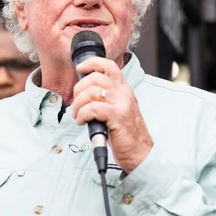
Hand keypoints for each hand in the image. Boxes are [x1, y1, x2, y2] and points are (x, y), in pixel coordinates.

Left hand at [71, 57, 153, 173]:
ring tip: (78, 115)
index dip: (91, 63)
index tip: (80, 69)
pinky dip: (82, 114)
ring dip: (78, 105)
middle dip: (79, 90)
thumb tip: (82, 90)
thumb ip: (105, 97)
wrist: (139, 152)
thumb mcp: (116, 108)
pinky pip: (92, 108)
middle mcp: (124, 93)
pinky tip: (82, 122)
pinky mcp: (118, 116)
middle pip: (95, 78)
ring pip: (91, 92)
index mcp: (123, 89)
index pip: (108, 65)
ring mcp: (122, 104)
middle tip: (76, 105)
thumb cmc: (124, 132)